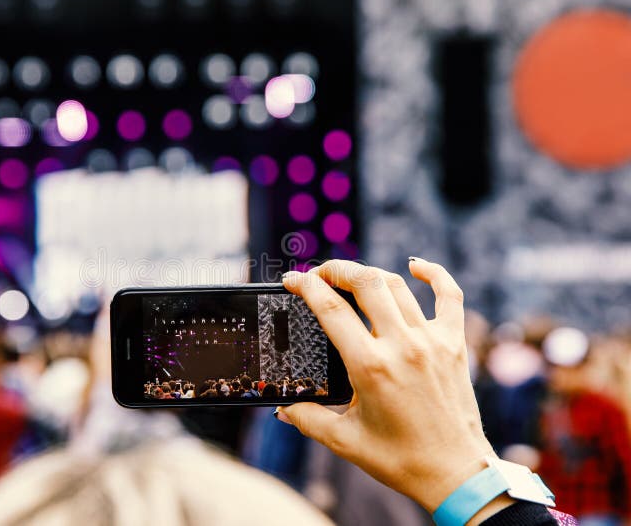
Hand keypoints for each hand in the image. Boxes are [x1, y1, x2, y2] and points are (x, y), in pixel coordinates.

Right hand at [279, 259, 509, 520]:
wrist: (455, 473)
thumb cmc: (399, 459)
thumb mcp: (344, 440)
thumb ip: (307, 418)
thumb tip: (283, 407)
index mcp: (370, 366)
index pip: (332, 309)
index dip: (307, 287)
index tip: (292, 280)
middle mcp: (402, 345)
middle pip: (366, 283)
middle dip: (336, 270)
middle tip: (319, 274)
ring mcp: (432, 341)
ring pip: (397, 286)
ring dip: (369, 273)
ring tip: (350, 276)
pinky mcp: (454, 344)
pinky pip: (449, 295)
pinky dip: (434, 274)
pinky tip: (415, 265)